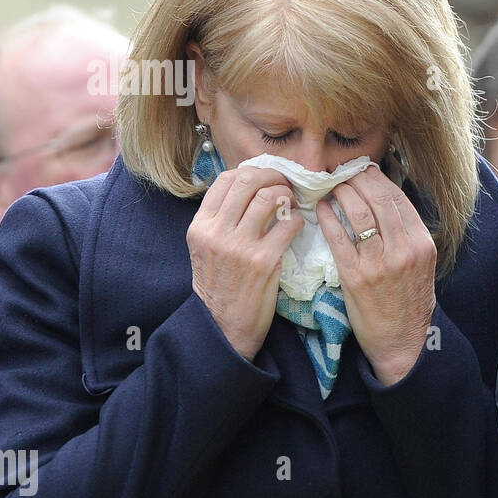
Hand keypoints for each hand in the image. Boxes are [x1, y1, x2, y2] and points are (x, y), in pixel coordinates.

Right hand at [187, 167, 303, 359]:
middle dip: (273, 175)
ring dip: (287, 194)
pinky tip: (297, 226)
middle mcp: (216, 232)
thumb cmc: (219, 285)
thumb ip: (220, 220)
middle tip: (285, 183)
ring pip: (268, 197)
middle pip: (247, 181)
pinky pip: (288, 225)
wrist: (222, 326)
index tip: (265, 177)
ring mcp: (239, 246)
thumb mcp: (206, 248)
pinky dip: (297, 220)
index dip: (250, 171)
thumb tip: (249, 189)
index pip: (225, 180)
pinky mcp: (264, 261)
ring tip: (292, 203)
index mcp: (200, 226)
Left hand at [316, 165, 436, 385]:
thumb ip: (406, 235)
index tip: (362, 169)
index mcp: (422, 243)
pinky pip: (339, 238)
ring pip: (359, 213)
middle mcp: (404, 249)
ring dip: (341, 193)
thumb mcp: (420, 264)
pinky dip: (329, 218)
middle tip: (342, 171)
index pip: (398, 198)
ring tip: (330, 186)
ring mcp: (380, 263)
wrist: (403, 342)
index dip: (377, 178)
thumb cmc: (408, 302)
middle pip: (379, 199)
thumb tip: (382, 202)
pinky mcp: (356, 277)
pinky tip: (321, 208)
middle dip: (357, 179)